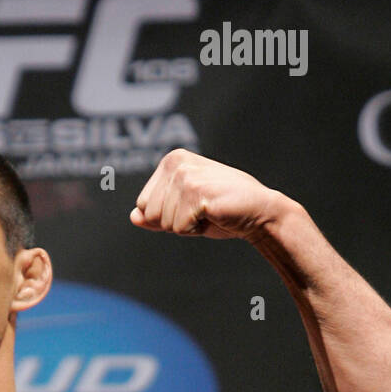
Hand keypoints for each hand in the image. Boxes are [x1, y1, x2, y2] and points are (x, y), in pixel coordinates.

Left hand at [129, 149, 282, 240]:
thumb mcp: (183, 211)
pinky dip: (196, 230)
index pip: (143, 205)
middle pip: (150, 214)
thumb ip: (156, 213)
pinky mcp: (196, 192)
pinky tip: (214, 215)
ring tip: (208, 212)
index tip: (191, 207)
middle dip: (174, 222)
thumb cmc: (221, 211)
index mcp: (171, 161)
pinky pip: (179, 228)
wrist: (257, 212)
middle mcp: (176, 163)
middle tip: (201, 211)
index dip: (167, 216)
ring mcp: (185, 176)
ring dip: (187, 226)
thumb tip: (133, 216)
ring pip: (164, 223)